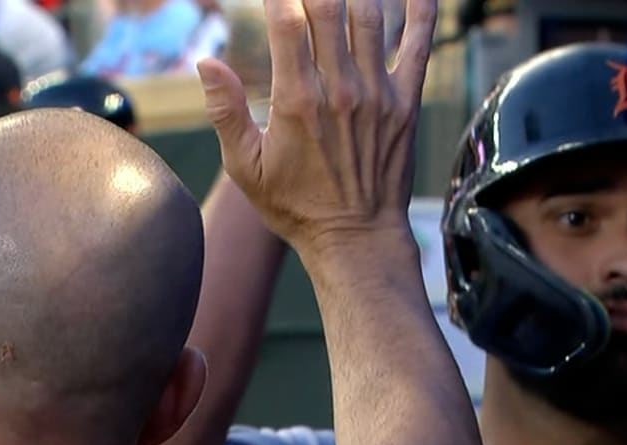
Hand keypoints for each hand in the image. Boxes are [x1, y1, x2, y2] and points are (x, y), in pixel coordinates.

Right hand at [198, 0, 434, 249]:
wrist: (357, 240)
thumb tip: (206, 62)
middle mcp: (340, 90)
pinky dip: (420, 9)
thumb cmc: (296, 207)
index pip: (285, 23)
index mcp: (295, 100)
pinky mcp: (406, 103)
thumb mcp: (246, 168)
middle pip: (327, 9)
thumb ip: (225, 112)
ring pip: (369, 17)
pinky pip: (417, 45)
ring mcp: (377, 94)